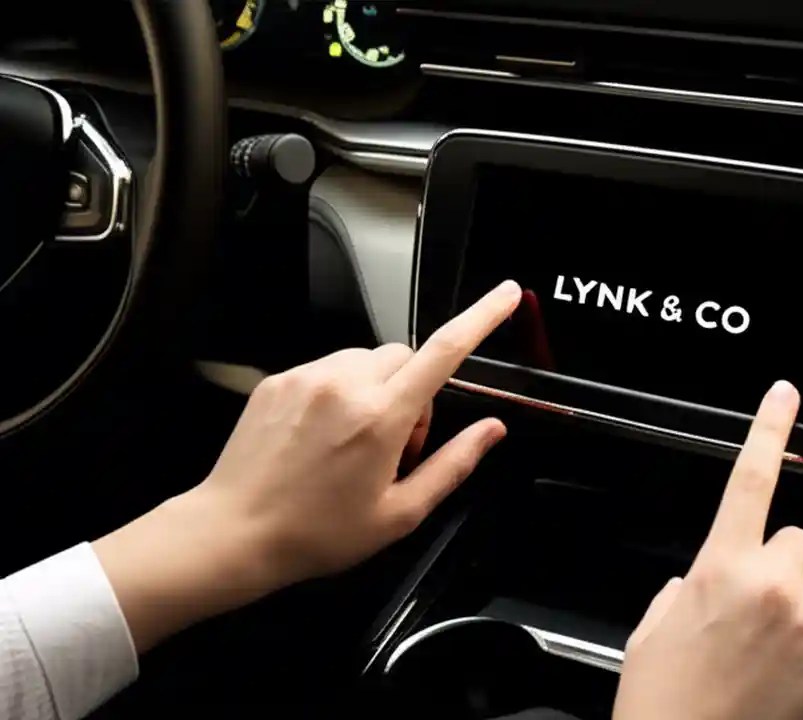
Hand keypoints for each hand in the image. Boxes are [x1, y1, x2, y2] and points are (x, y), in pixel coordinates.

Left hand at [93, 280, 522, 651]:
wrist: (233, 534)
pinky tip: (322, 440)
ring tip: (355, 445)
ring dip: (376, 390)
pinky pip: (328, 369)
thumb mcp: (400, 514)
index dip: (482, 317)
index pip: (444, 351)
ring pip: (367, 361)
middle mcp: (344, 385)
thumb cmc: (316, 533)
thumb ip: (453, 465)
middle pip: (406, 357)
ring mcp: (307, 378)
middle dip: (415, 392)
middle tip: (396, 447)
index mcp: (381, 418)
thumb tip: (491, 430)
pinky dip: (339, 394)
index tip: (505, 294)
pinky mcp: (279, 380)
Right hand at [614, 381, 802, 719]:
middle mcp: (772, 585)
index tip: (786, 394)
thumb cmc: (665, 707)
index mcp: (719, 567)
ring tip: (795, 650)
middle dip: (790, 572)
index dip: (769, 429)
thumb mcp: (652, 635)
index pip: (749, 481)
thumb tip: (702, 585)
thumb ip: (683, 593)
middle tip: (767, 617)